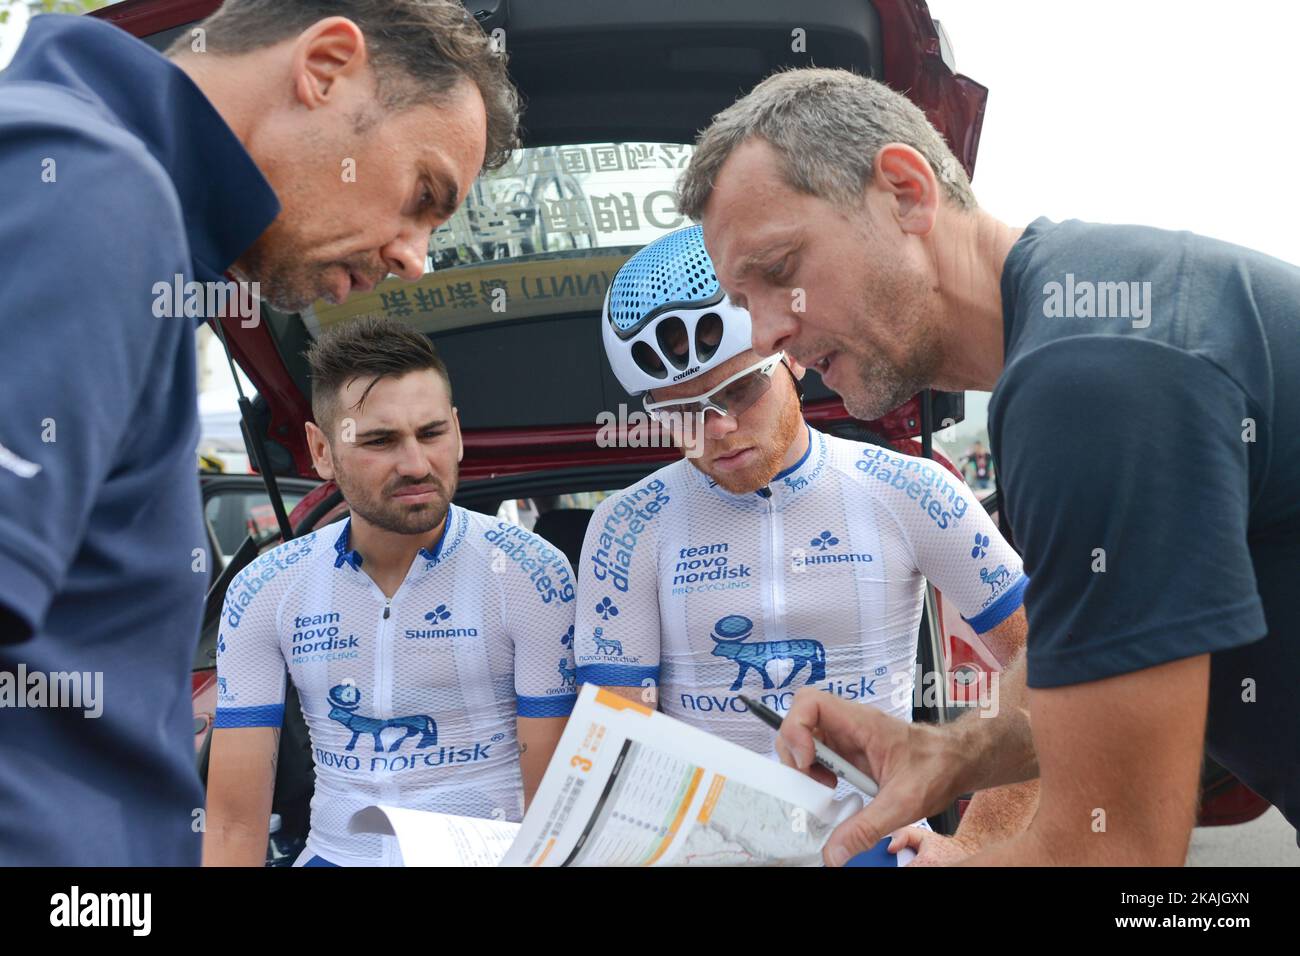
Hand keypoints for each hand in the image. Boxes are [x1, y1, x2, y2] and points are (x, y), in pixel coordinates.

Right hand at [774, 688, 964, 866]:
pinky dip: (815, 772)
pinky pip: (818, 752)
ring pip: (805, 736)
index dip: (796, 728)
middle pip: (799, 719)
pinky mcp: (848, 749)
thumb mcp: (902, 802)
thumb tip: (834, 852)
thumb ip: (866, 827)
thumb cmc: (937, 767)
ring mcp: (847, 735)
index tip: (806, 761)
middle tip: (809, 780)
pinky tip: (832, 788)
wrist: (956, 762)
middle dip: (794, 751)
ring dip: (804, 763)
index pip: (809, 702)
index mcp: (860, 723)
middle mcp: (849, 723)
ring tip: (822, 787)